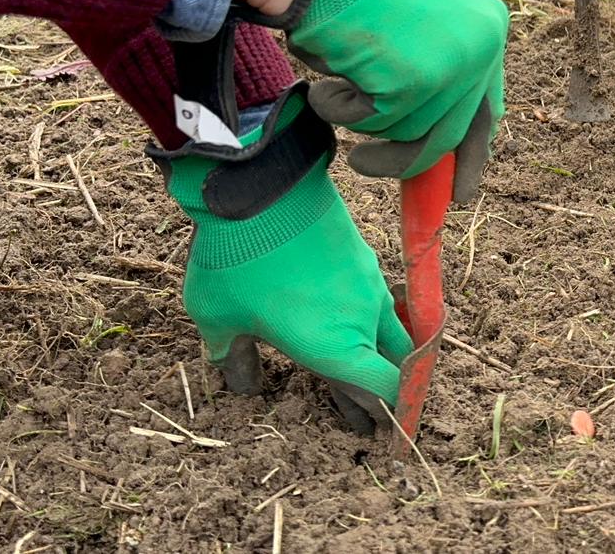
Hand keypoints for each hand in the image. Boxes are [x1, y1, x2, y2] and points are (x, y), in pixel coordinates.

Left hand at [165, 96, 411, 410]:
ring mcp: (370, 284)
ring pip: (391, 329)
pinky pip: (377, 296)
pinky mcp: (365, 254)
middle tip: (366, 410)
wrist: (261, 185)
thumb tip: (244, 383)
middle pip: (395, 366)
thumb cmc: (237, 262)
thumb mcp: (219, 320)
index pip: (385, 394)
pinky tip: (341, 311)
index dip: (387, 415)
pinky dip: (368, 314)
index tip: (378, 428)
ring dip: (381, 350)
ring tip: (356, 359)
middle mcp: (364, 320)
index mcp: (336, 349)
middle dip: (384, 391)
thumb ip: (235, 359)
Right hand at [260, 0, 506, 202]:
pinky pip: (371, 126)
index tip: (460, 192)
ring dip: (362, 125)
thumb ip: (437, 77)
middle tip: (384, 182)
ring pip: (407, 137)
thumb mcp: (416, 31)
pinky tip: (329, 75)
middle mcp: (482, 45)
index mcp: (489, 26)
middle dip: (412, 165)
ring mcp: (451, 65)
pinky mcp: (414, 82)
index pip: (487, 108)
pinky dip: (339, 110)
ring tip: (336, 84)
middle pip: (450, 135)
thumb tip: (439, 150)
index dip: (471, 155)